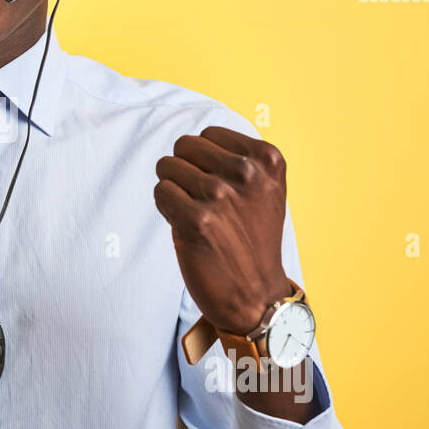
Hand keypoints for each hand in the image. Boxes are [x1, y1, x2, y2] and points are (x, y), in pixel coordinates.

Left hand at [153, 126, 293, 335]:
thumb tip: (194, 140)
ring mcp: (221, 195)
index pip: (209, 134)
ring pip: (167, 166)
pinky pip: (161, 192)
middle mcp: (247, 173)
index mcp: (268, 159)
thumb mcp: (265, 189)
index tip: (219, 185)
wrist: (257, 294)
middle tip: (200, 199)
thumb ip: (239, 158)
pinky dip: (166, 207)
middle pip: (185, 145)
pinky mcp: (196, 220)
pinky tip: (186, 226)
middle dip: (184, 169)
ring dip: (174, 189)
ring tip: (196, 213)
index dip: (204, 159)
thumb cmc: (254, 239)